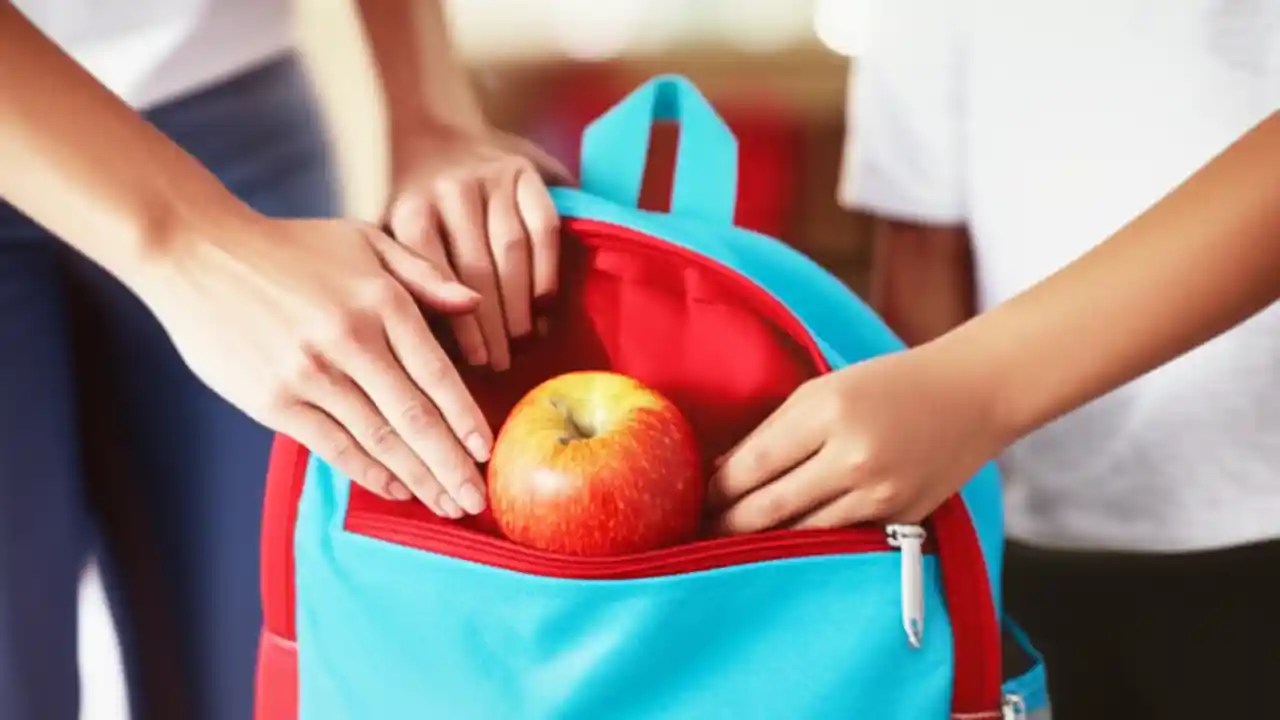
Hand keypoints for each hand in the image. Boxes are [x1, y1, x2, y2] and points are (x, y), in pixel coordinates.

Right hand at [137, 211, 493, 517]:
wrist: (198, 252)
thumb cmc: (289, 247)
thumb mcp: (365, 241)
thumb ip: (424, 275)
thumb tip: (475, 303)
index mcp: (381, 302)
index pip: (438, 374)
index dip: (466, 419)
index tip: (488, 451)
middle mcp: (351, 340)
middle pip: (415, 418)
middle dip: (452, 466)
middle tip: (478, 500)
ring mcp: (311, 373)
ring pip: (379, 439)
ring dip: (418, 479)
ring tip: (448, 505)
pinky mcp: (273, 399)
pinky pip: (333, 446)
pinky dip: (369, 473)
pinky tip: (397, 490)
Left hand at [384, 123, 572, 371]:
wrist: (429, 127)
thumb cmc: (409, 202)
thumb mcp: (389, 233)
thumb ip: (408, 280)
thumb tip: (428, 349)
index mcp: (410, 208)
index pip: (439, 276)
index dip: (461, 325)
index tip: (477, 363)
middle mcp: (450, 188)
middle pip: (478, 268)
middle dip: (493, 323)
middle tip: (504, 364)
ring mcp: (491, 177)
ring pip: (512, 250)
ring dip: (521, 302)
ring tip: (524, 341)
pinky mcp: (524, 171)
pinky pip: (544, 227)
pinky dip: (547, 269)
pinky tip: (545, 304)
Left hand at [707, 346, 1004, 533]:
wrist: (972, 395)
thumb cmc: (888, 384)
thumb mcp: (823, 390)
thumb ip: (772, 432)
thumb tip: (720, 473)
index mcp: (828, 411)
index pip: (753, 465)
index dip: (716, 490)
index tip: (693, 501)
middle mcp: (854, 456)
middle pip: (769, 508)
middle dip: (727, 526)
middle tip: (698, 536)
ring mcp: (881, 494)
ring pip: (801, 536)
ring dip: (762, 544)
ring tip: (729, 547)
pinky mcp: (902, 520)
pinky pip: (840, 542)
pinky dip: (807, 547)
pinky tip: (783, 549)